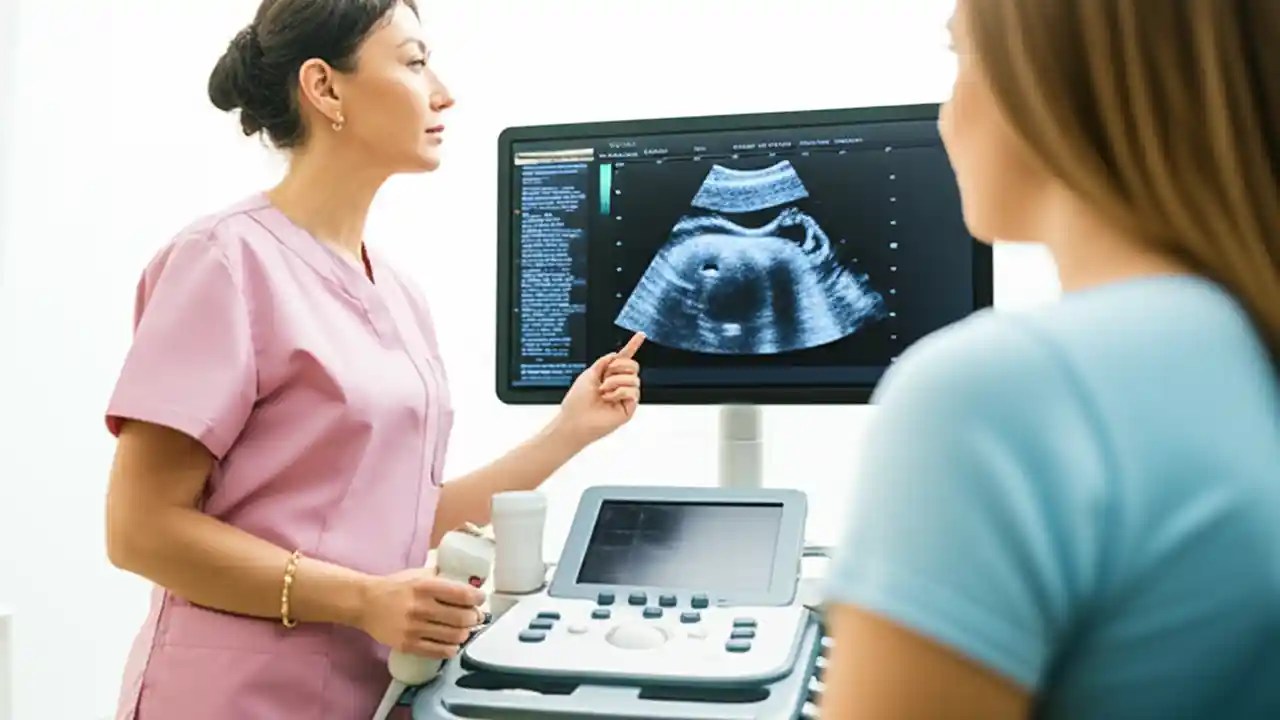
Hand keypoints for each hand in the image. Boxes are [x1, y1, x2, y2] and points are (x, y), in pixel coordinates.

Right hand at [358, 567, 485, 657]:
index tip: (480, 600)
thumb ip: (440, 576)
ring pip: (453, 636)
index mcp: (425, 586)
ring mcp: (414, 628)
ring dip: (464, 634)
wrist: (364, 603)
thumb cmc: (394, 586)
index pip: (462, 595)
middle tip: (474, 617)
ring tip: (463, 630)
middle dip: (474, 618)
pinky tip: (452, 644)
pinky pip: (438, 652)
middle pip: (462, 618)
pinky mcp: (407, 645)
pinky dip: (451, 649)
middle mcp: (421, 607)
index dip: (477, 599)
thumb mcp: (417, 574)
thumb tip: (467, 581)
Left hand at [557, 332, 645, 445]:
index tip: (640, 335)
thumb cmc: (577, 402)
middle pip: (633, 366)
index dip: (632, 346)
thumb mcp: (589, 374)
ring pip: (634, 378)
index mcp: (608, 375)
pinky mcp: (628, 408)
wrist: (575, 421)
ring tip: (603, 391)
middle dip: (619, 366)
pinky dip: (618, 392)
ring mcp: (624, 397)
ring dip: (615, 381)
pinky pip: (632, 391)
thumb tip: (616, 354)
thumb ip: (604, 362)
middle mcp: (618, 385)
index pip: (623, 359)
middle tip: (605, 376)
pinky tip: (608, 398)